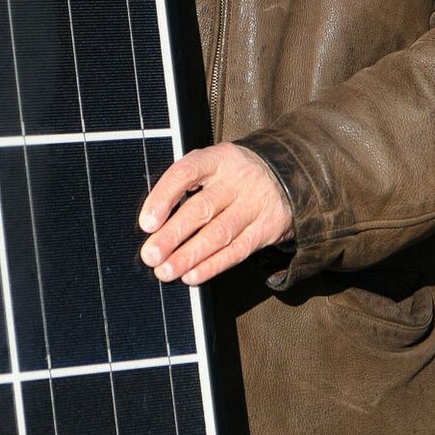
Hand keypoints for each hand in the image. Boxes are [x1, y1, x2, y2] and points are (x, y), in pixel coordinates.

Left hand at [138, 143, 291, 284]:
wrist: (287, 176)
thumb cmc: (234, 175)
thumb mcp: (214, 165)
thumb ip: (186, 186)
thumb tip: (151, 223)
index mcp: (218, 158)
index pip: (186, 172)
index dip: (163, 197)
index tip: (147, 223)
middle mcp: (238, 179)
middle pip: (202, 208)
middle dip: (172, 235)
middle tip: (150, 255)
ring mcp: (255, 204)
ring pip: (219, 233)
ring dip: (189, 256)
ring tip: (166, 271)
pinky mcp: (268, 227)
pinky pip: (237, 250)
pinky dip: (212, 266)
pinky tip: (191, 276)